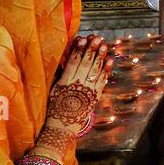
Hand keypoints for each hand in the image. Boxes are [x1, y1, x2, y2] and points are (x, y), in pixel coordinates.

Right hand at [37, 37, 112, 158]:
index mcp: (64, 83)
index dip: (78, 50)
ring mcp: (88, 91)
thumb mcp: (53, 89)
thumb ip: (60, 74)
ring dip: (100, 56)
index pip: (72, 63)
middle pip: (86, 64)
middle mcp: (77, 86)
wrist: (62, 126)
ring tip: (103, 44)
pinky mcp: (95, 96)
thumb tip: (65, 57)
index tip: (82, 39)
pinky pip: (102, 81)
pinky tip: (110, 59)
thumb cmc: (55, 106)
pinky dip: (106, 70)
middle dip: (91, 50)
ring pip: (95, 70)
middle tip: (96, 37)